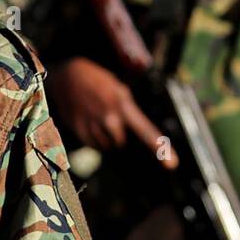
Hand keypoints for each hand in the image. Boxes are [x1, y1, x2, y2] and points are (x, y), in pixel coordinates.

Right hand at [46, 56, 176, 168]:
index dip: (158, 147)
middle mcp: (109, 118)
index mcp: (124, 105)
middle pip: (121, 144)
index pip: (145, 130)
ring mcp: (93, 124)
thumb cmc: (98, 81)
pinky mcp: (78, 129)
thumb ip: (128, 110)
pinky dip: (92, 138)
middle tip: (111, 122)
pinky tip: (89, 123)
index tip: (171, 163)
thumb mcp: (119, 89)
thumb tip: (134, 133)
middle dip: (119, 138)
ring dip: (104, 138)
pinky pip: (91, 144)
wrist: (68, 76)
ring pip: (105, 146)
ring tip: (98, 119)